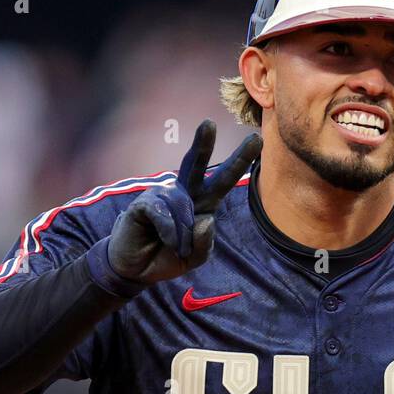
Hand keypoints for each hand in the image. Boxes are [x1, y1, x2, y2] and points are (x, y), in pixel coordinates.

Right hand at [107, 120, 261, 284]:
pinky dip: (169, 234)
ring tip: (175, 247)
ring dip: (183, 235)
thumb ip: (205, 243)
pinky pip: (164, 215)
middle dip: (203, 144)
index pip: (223, 179)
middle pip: (197, 165)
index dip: (239, 161)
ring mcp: (163, 195)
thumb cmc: (167, 257)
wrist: (138, 270)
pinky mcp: (145, 203)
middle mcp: (183, 194)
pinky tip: (161, 239)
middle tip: (209, 123)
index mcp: (202, 203)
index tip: (255, 139)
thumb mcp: (195, 257)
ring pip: (183, 208)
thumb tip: (205, 218)